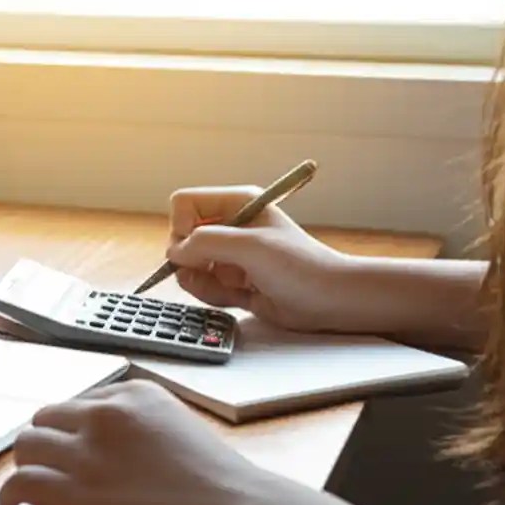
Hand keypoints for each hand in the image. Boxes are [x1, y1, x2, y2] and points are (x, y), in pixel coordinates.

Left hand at [0, 380, 279, 504]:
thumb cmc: (221, 483)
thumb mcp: (179, 428)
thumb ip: (143, 427)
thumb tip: (119, 445)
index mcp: (133, 394)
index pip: (78, 403)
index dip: (69, 430)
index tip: (68, 447)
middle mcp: (104, 414)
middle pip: (45, 418)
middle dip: (43, 442)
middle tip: (46, 466)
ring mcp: (88, 451)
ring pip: (25, 445)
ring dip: (24, 465)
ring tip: (27, 485)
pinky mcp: (76, 491)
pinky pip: (21, 483)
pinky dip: (9, 495)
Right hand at [165, 185, 354, 331]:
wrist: (330, 300)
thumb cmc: (300, 266)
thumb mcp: (252, 246)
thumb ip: (207, 243)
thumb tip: (175, 253)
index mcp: (236, 203)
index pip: (184, 204)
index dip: (181, 226)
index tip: (196, 248)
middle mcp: (230, 226)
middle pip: (182, 237)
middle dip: (191, 260)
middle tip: (215, 271)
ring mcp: (231, 256)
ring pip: (189, 266)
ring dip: (202, 282)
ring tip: (233, 287)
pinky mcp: (233, 282)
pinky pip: (203, 286)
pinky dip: (213, 295)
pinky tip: (239, 297)